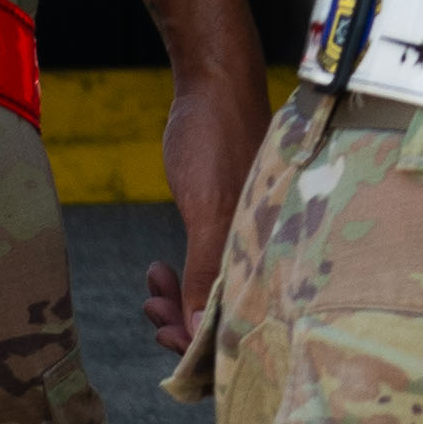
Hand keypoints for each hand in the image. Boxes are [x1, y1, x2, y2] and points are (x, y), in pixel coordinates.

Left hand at [148, 64, 259, 356]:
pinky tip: (159, 271)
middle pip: (230, 314)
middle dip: (188, 325)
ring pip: (216, 294)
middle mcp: (265, 246)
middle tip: (153, 314)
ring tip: (152, 292)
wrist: (214, 81)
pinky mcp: (229, 223)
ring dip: (180, 303)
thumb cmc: (217, 134)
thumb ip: (209, 269)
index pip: (246, 320)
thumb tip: (199, 335)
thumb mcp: (208, 205)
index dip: (207, 343)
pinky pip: (209, 269)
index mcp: (271, 246)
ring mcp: (247, 235)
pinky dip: (183, 279)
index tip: (168, 338)